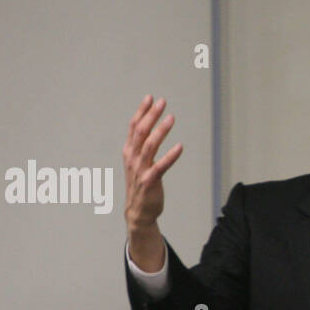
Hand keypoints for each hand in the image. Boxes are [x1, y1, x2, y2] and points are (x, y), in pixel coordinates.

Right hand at [123, 96, 182, 269]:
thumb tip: (148, 128)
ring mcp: (140, 170)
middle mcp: (132, 158)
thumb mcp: (138, 163)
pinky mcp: (150, 182)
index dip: (142, 112)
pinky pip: (160, 167)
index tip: (150, 97)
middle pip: (140, 132)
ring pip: (149, 146)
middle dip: (151, 115)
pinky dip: (170, 156)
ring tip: (171, 118)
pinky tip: (180, 147)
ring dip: (160, 130)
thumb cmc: (141, 185)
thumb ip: (142, 147)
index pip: (133, 127)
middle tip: (162, 102)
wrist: (138, 212)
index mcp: (129, 152)